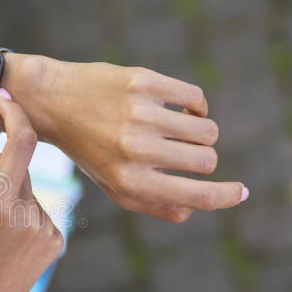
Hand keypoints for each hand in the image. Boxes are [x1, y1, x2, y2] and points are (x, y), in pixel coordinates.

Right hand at [0, 90, 62, 291]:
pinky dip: (21, 217)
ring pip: (28, 190)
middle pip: (17, 168)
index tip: (4, 98)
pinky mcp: (56, 243)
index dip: (15, 113)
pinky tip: (3, 244)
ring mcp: (47, 231)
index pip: (22, 140)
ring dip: (8, 198)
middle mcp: (30, 215)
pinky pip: (39, 212)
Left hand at [3, 57, 248, 221]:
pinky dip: (193, 105)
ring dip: (198, 131)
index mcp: (129, 181)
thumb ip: (152, 203)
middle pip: (207, 160)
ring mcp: (140, 114)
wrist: (50, 101)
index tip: (240, 191)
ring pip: (206, 129)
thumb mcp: (110, 184)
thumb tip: (193, 210)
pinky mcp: (143, 82)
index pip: (197, 195)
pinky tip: (176, 108)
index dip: (226, 196)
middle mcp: (136, 150)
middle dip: (203, 159)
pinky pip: (195, 98)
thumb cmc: (87, 147)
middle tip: (181, 151)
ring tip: (175, 129)